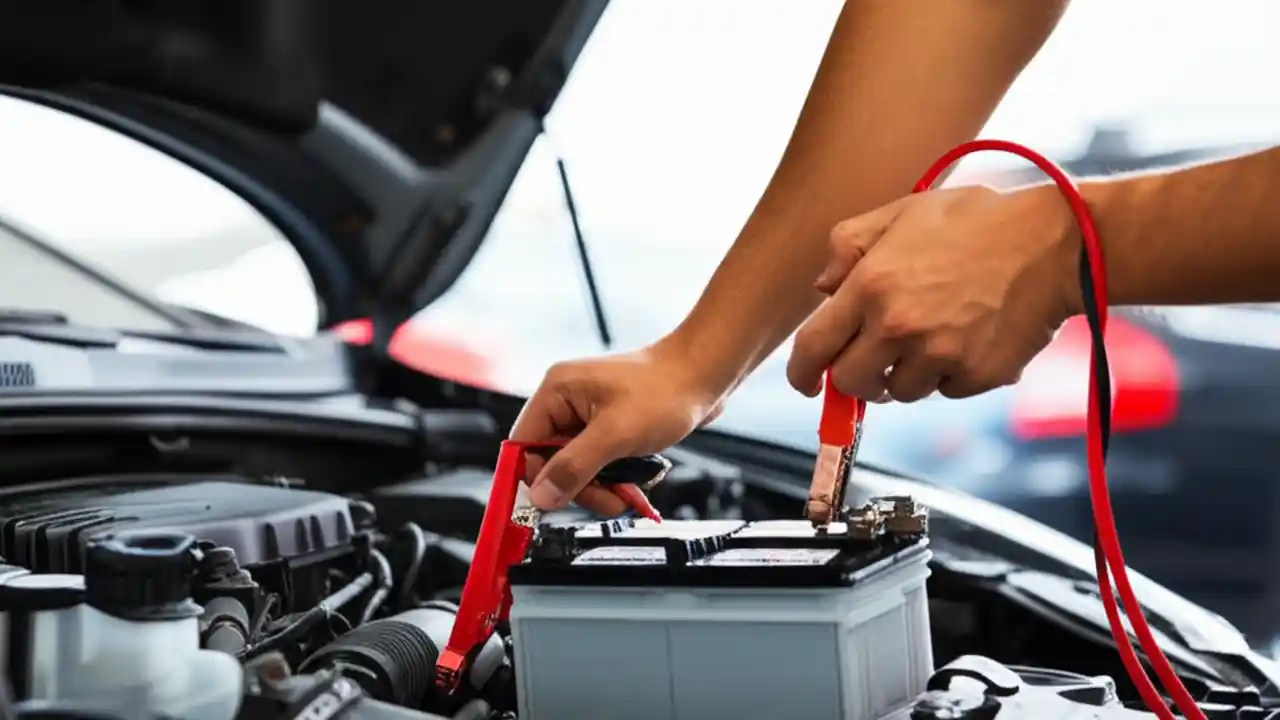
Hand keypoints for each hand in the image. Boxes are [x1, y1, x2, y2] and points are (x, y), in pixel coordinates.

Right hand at [511, 341, 723, 513]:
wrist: (705, 376)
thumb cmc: (666, 389)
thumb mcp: (615, 435)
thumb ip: (574, 467)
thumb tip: (541, 495)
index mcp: (557, 391)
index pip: (522, 443)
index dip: (532, 477)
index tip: (545, 504)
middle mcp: (567, 402)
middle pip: (550, 462)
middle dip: (579, 486)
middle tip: (607, 498)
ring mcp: (588, 415)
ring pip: (576, 468)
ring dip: (601, 486)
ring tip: (627, 492)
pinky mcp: (609, 427)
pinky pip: (598, 464)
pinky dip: (614, 478)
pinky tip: (633, 482)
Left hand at [787, 184, 1080, 402]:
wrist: (1054, 244)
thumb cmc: (975, 222)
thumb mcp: (902, 212)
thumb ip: (848, 245)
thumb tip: (822, 287)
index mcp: (870, 285)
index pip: (813, 347)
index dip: (802, 373)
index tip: (807, 383)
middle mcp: (898, 325)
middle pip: (851, 382)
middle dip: (856, 377)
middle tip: (874, 360)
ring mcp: (938, 354)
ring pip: (899, 391)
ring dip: (907, 373)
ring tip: (935, 333)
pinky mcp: (975, 375)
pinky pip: (945, 390)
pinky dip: (949, 374)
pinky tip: (968, 337)